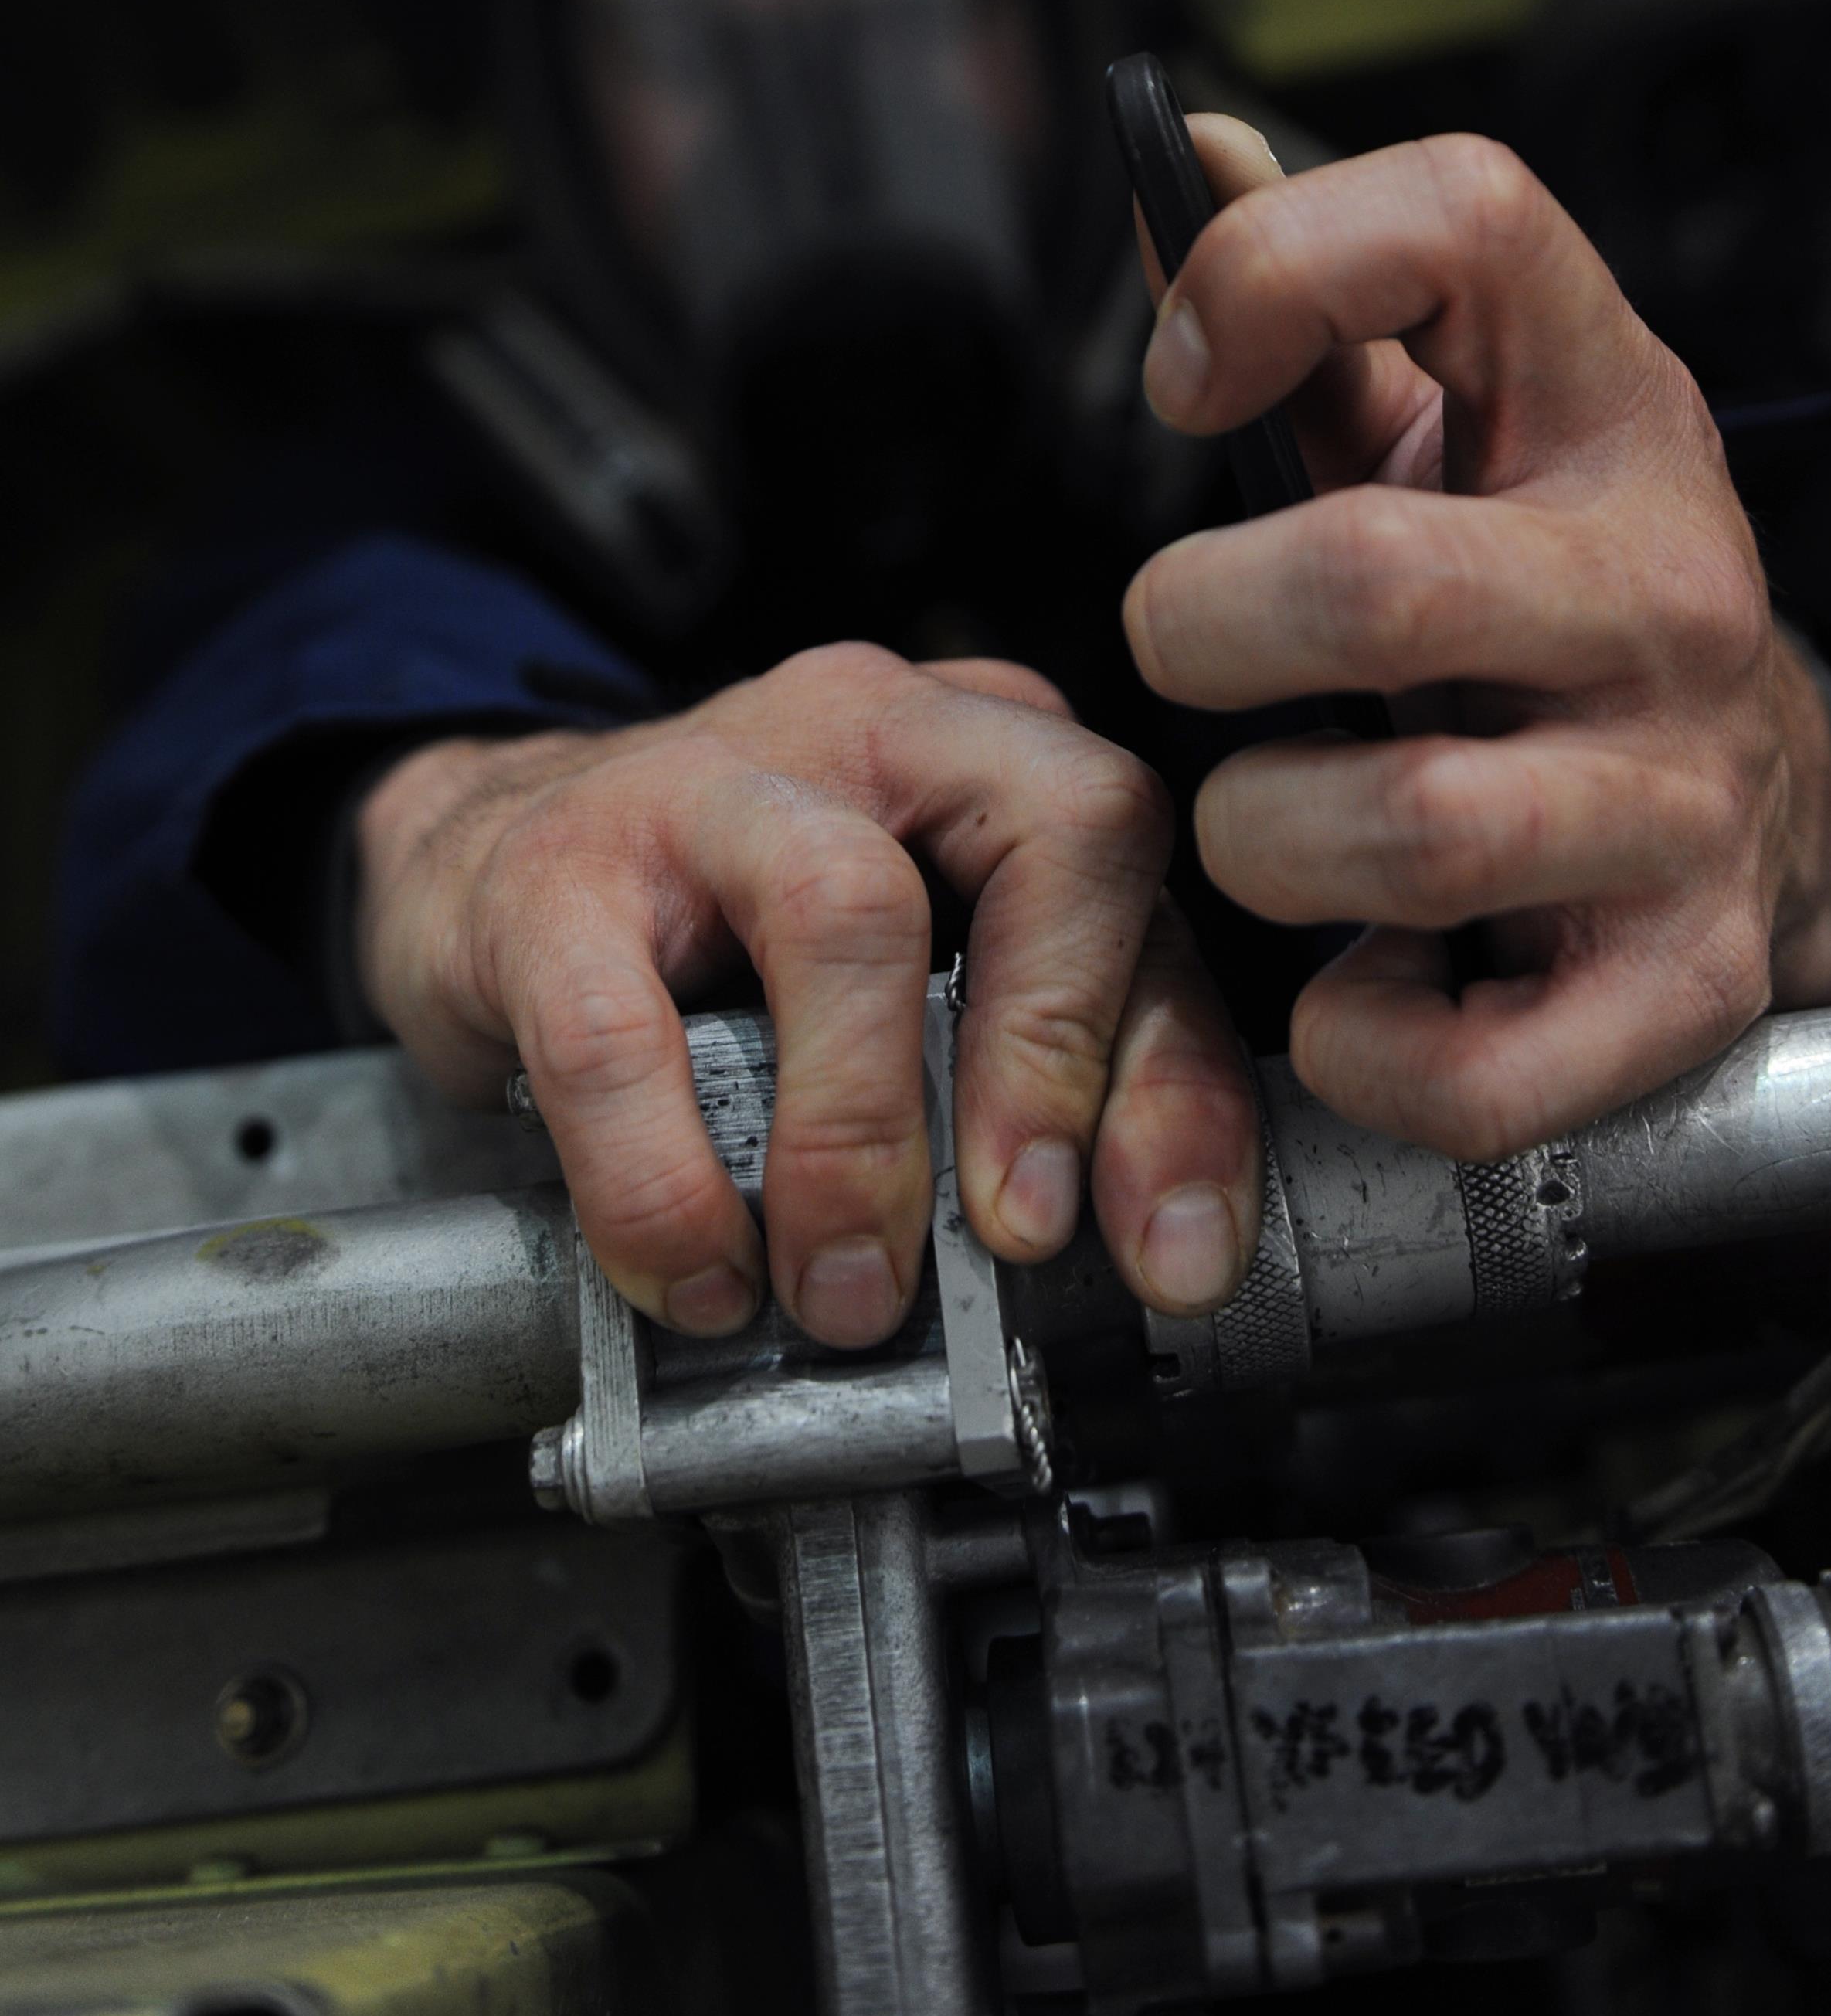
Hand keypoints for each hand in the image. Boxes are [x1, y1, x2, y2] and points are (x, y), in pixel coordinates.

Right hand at [354, 645, 1257, 1343]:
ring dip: (866, 1133)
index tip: (1166, 1250)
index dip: (1176, 1081)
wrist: (471, 866)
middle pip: (1060, 830)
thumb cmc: (720, 938)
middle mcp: (879, 728)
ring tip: (844, 1288)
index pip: (1147, 885)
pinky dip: (668, 1182)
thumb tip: (1108, 1257)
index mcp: (993, 755)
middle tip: (1018, 1239)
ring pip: (848, 908)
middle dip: (1060, 1060)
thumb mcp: (912, 987)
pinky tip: (696, 1272)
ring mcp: (708, 778)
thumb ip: (1024, 1088)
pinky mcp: (552, 869)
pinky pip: (623, 1033)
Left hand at [1122, 121, 1830, 1158]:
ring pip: (1397, 830)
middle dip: (1200, 628)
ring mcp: (1685, 794)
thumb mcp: (1457, 424)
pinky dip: (1361, 1047)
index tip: (1184, 382)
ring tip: (1275, 828)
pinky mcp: (1687, 982)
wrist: (1759, 793)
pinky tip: (1361, 985)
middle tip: (1187, 650)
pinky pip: (1469, 1067)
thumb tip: (1184, 151)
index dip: (1274, 272)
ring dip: (1260, 844)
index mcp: (1600, 404)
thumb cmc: (1544, 587)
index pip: (1468, 221)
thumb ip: (1318, 302)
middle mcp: (1663, 584)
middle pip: (1370, 580)